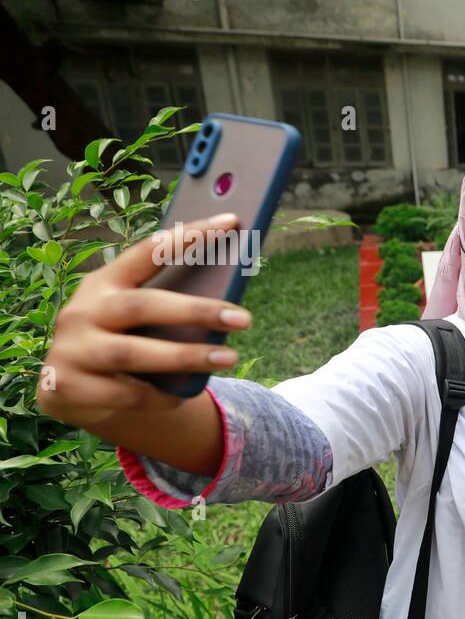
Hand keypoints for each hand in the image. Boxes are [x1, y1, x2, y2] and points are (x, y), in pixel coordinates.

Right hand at [37, 214, 250, 429]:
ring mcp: (73, 349)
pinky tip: (182, 395)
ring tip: (229, 357)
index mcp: (104, 283)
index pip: (147, 251)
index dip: (188, 236)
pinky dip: (160, 396)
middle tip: (243, 318)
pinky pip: (127, 394)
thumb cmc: (119, 341)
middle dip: (196, 311)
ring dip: (186, 357)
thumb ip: (167, 303)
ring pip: (134, 353)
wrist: (68, 390)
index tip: (231, 222)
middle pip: (143, 306)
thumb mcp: (134, 318)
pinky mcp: (68, 387)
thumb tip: (227, 298)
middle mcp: (83, 311)